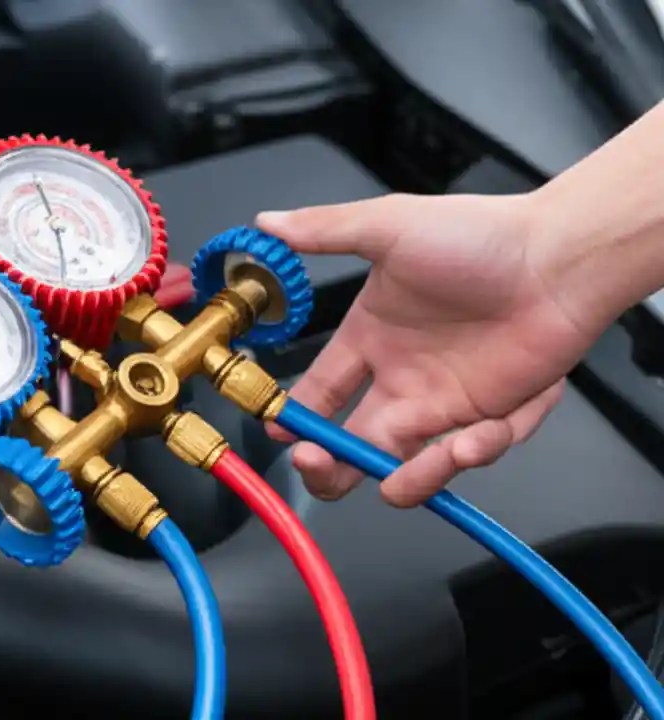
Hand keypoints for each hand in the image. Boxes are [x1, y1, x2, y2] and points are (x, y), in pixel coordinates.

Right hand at [258, 192, 598, 506]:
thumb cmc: (481, 237)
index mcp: (371, 336)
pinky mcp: (490, 417)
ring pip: (405, 466)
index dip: (294, 418)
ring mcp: (445, 402)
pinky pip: (469, 457)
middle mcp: (402, 376)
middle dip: (327, 467)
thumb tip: (267, 223)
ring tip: (398, 479)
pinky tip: (471, 439)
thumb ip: (323, 230)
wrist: (560, 260)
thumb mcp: (388, 226)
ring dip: (401, 482)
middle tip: (318, 467)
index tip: (279, 431)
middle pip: (349, 443)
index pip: (318, 391)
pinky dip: (467, 458)